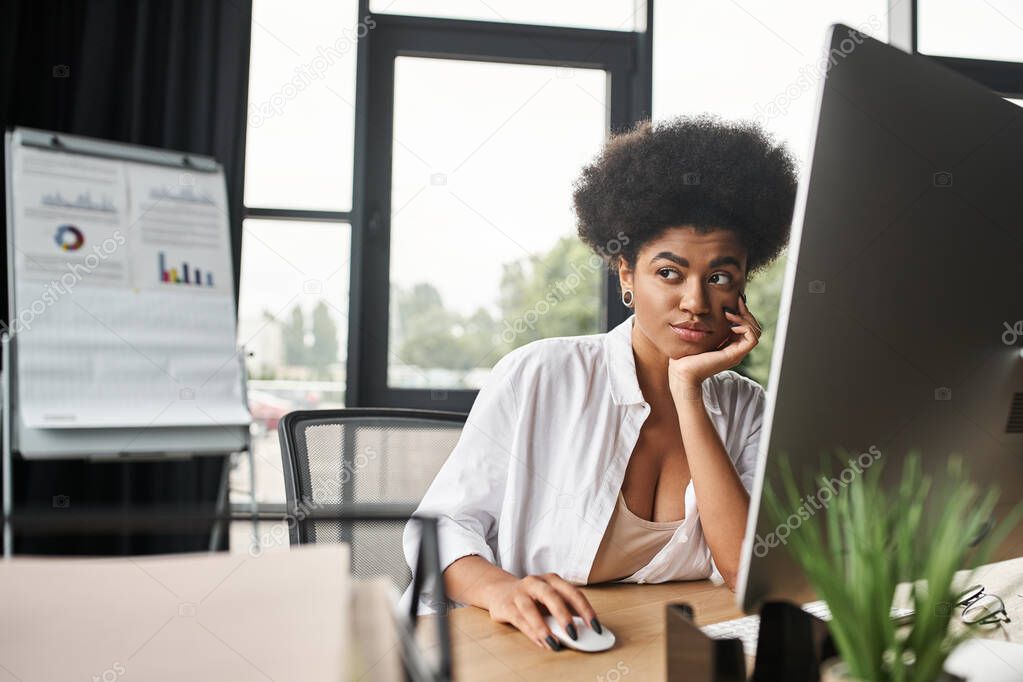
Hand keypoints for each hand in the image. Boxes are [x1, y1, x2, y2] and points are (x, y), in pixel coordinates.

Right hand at [486, 573, 600, 650]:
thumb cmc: (532, 597)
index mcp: (552, 580)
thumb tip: (587, 630)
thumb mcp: (550, 598)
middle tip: (574, 634)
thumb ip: (567, 610)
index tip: (596, 627)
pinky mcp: (507, 605)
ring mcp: (520, 593)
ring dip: (543, 627)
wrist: (500, 591)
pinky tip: (541, 642)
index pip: (572, 592)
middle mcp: (536, 583)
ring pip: (530, 608)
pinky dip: (531, 632)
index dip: (586, 610)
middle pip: (551, 596)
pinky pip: (519, 619)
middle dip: (564, 615)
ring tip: (554, 643)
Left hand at [668, 294, 761, 392]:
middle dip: (746, 313)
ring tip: (729, 314)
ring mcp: (736, 353)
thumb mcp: (699, 335)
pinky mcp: (734, 356)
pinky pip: (752, 339)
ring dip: (745, 319)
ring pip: (756, 332)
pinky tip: (731, 325)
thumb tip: (710, 309)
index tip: (734, 300)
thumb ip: (708, 325)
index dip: (742, 312)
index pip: (746, 326)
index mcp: (729, 345)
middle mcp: (735, 349)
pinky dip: (745, 328)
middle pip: (754, 328)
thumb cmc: (685, 355)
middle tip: (736, 302)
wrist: (681, 371)